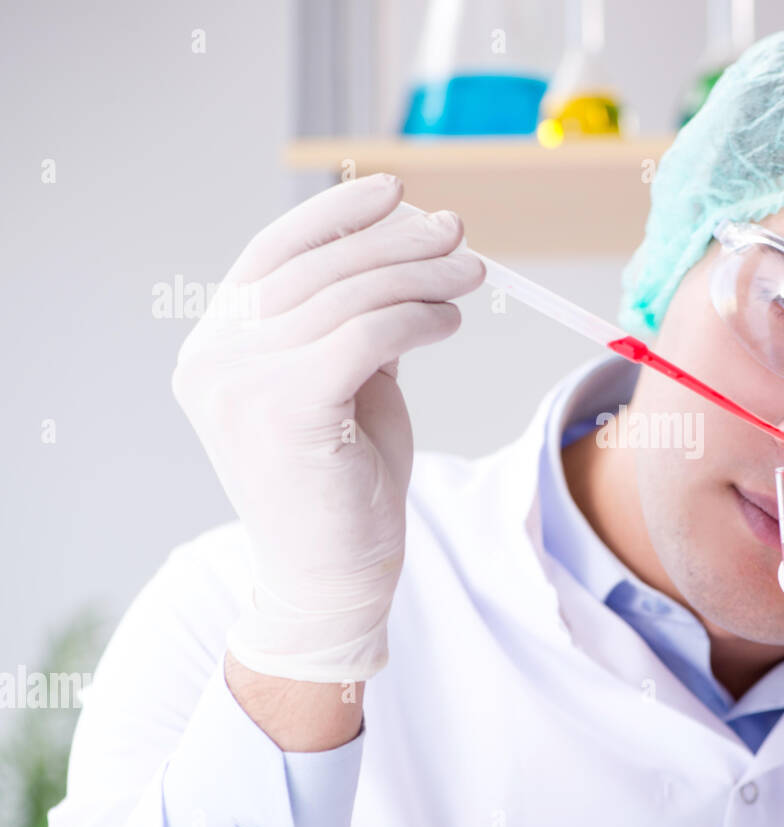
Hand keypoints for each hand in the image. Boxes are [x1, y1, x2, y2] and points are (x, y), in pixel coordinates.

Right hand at [172, 174, 483, 682]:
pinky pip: (365, 334)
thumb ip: (354, 318)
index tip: (398, 193)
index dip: (336, 217)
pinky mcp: (283, 408)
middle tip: (458, 235)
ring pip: (347, 297)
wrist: (334, 576)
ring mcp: (237, 383)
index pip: (273, 254)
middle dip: (396, 242)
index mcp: (215, 345)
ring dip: (420, 277)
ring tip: (470, 277)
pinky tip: (449, 323)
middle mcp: (212, 358)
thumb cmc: (343, 480)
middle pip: (315, 268)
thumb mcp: (345, 381)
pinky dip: (417, 318)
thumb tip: (409, 241)